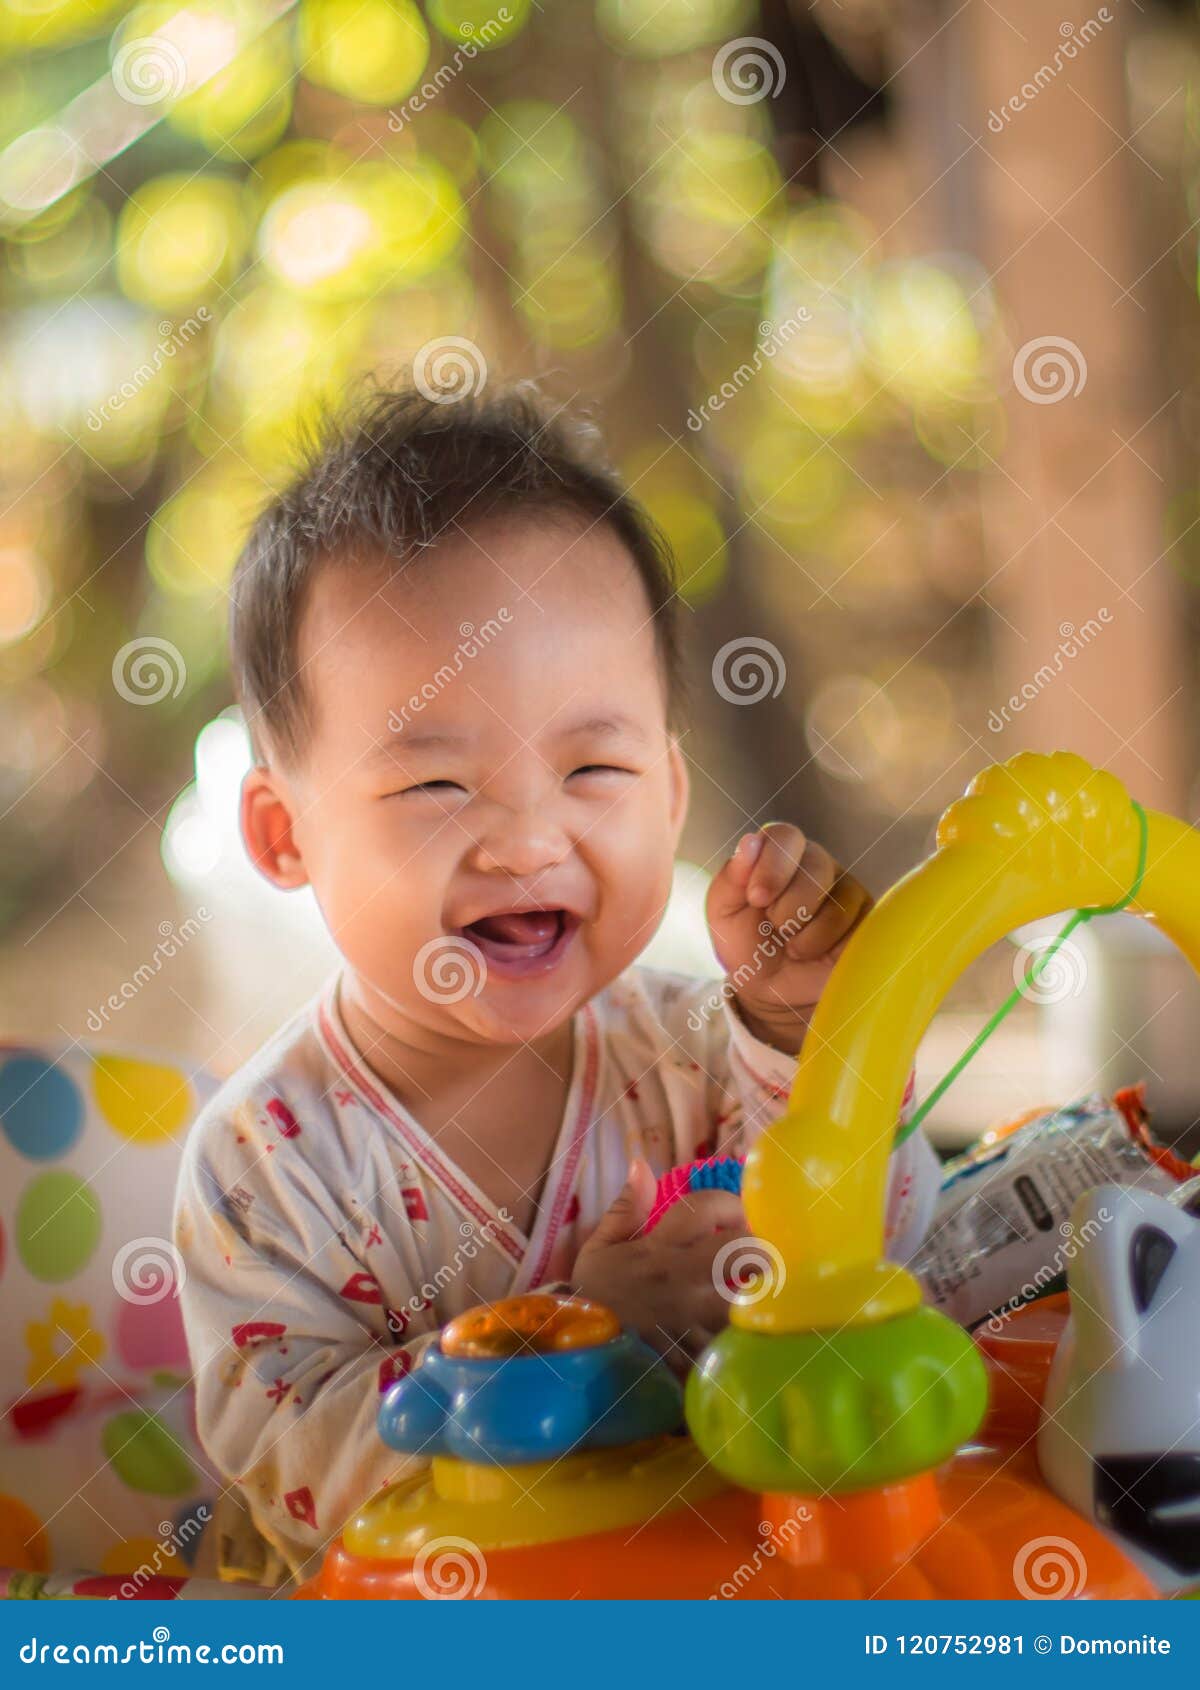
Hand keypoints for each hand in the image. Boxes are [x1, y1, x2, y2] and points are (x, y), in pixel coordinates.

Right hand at [572, 1159, 745, 1371]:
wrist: (579, 1356)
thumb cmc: (594, 1298)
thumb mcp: (599, 1248)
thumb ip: (625, 1208)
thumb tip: (641, 1165)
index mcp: (658, 1249)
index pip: (705, 1209)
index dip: (731, 1204)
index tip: (737, 1213)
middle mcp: (681, 1280)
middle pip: (744, 1251)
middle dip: (759, 1245)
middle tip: (757, 1250)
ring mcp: (695, 1321)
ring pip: (749, 1299)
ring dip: (759, 1291)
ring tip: (758, 1288)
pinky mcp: (700, 1355)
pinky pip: (737, 1339)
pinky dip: (746, 1332)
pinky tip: (744, 1327)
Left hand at [706, 823, 872, 1053]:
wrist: (770, 988)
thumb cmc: (746, 942)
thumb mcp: (724, 911)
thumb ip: (731, 877)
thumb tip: (750, 842)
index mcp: (781, 853)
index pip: (785, 836)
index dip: (772, 866)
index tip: (757, 899)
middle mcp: (818, 864)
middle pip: (815, 866)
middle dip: (787, 907)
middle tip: (774, 927)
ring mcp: (847, 890)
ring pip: (836, 903)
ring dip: (803, 935)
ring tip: (791, 946)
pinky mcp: (867, 919)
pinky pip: (855, 928)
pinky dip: (824, 947)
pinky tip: (813, 954)